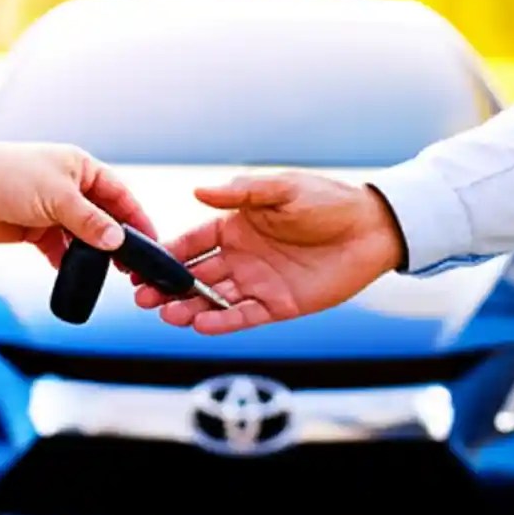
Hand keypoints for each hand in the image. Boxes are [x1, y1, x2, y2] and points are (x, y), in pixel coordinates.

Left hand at [0, 140, 156, 266]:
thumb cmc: (8, 176)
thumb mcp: (59, 198)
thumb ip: (91, 222)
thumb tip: (117, 241)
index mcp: (80, 168)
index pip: (119, 194)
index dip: (136, 217)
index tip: (151, 240)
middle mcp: (69, 187)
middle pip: (103, 217)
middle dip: (116, 241)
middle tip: (131, 265)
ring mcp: (52, 209)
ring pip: (82, 236)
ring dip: (91, 253)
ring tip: (106, 274)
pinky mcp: (35, 229)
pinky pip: (59, 249)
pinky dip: (66, 261)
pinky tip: (74, 273)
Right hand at [133, 171, 404, 333]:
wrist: (371, 228)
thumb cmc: (327, 202)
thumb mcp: (281, 189)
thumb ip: (240, 194)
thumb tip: (199, 192)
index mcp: (236, 226)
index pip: (192, 242)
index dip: (167, 254)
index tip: (141, 264)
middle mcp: (241, 257)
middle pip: (195, 275)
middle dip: (167, 287)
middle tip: (143, 298)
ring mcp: (258, 283)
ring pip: (213, 300)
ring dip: (189, 308)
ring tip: (167, 314)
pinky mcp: (279, 305)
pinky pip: (243, 317)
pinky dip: (222, 322)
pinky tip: (200, 325)